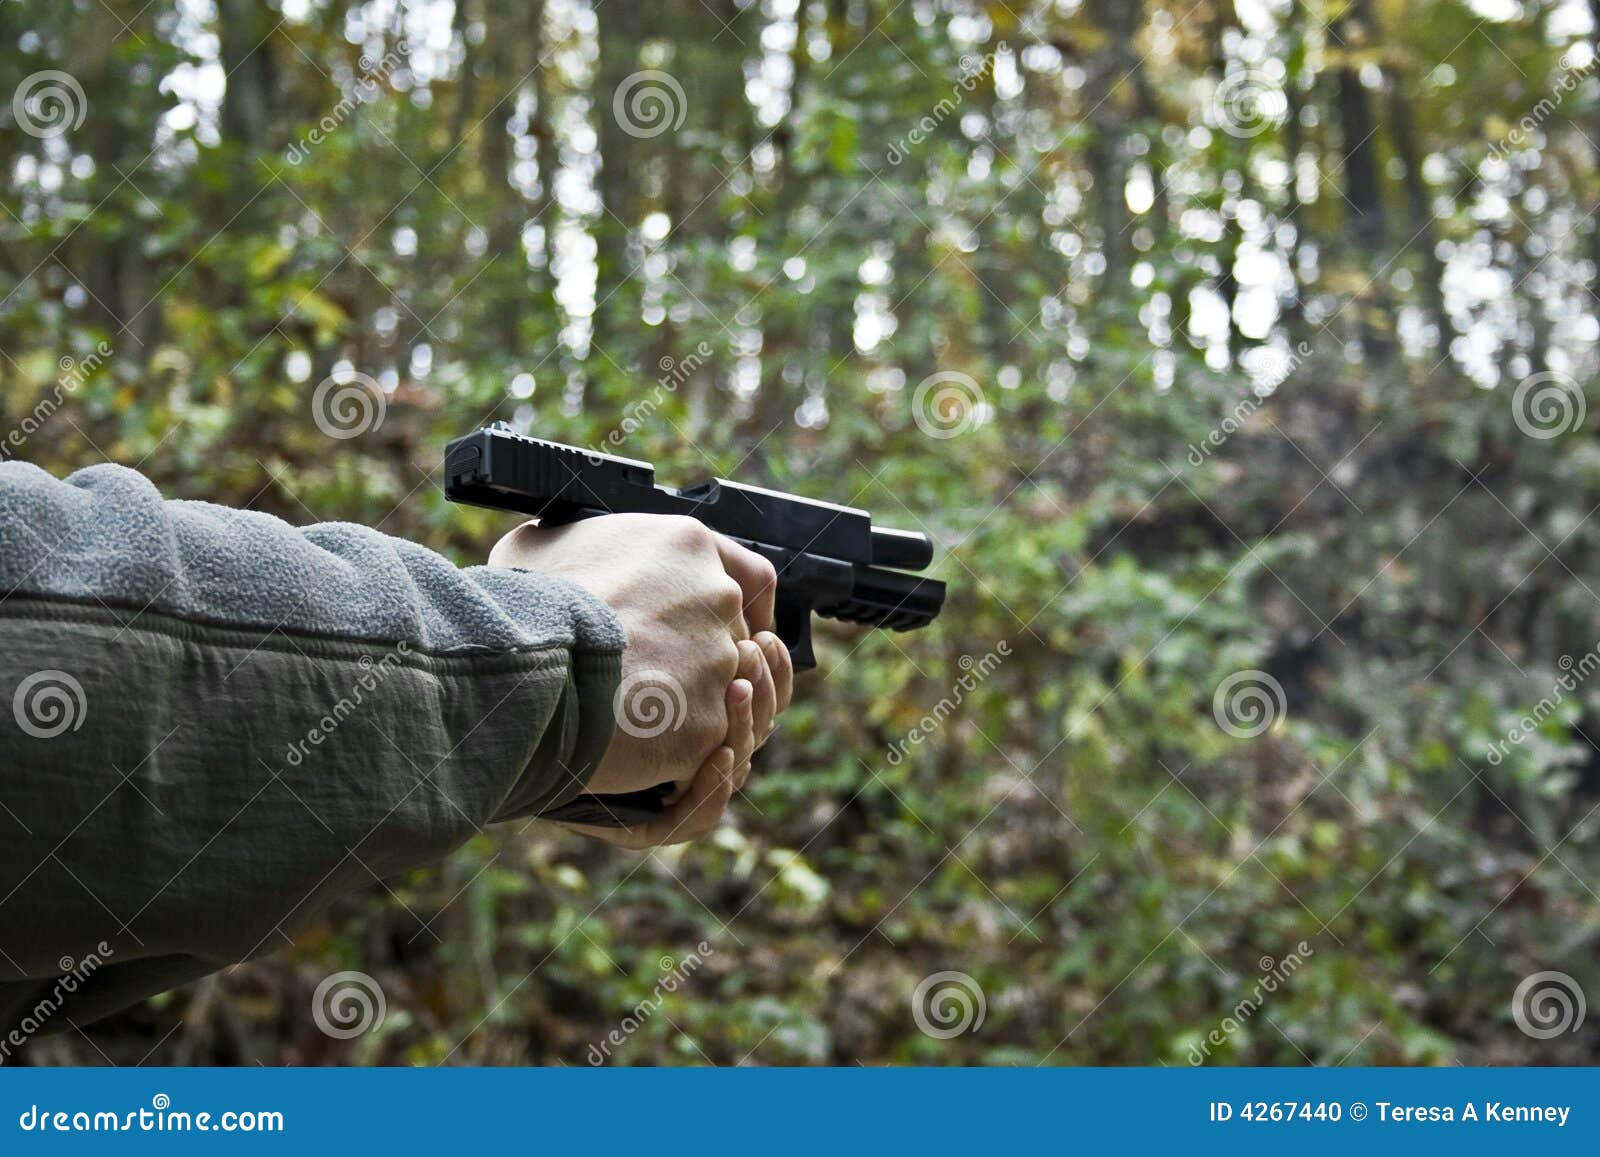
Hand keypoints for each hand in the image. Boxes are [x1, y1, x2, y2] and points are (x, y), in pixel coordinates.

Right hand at [489, 514, 792, 843]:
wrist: (525, 672)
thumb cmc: (527, 607)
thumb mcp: (549, 545)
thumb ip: (594, 547)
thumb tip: (579, 558)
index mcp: (688, 545)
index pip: (749, 575)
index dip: (736, 605)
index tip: (729, 624)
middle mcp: (717, 596)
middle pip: (736, 636)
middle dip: (703, 657)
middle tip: (654, 674)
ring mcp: (720, 660)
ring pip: (726, 691)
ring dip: (692, 703)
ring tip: (642, 715)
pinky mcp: (709, 721)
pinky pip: (705, 740)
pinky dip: (677, 748)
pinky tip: (638, 746)